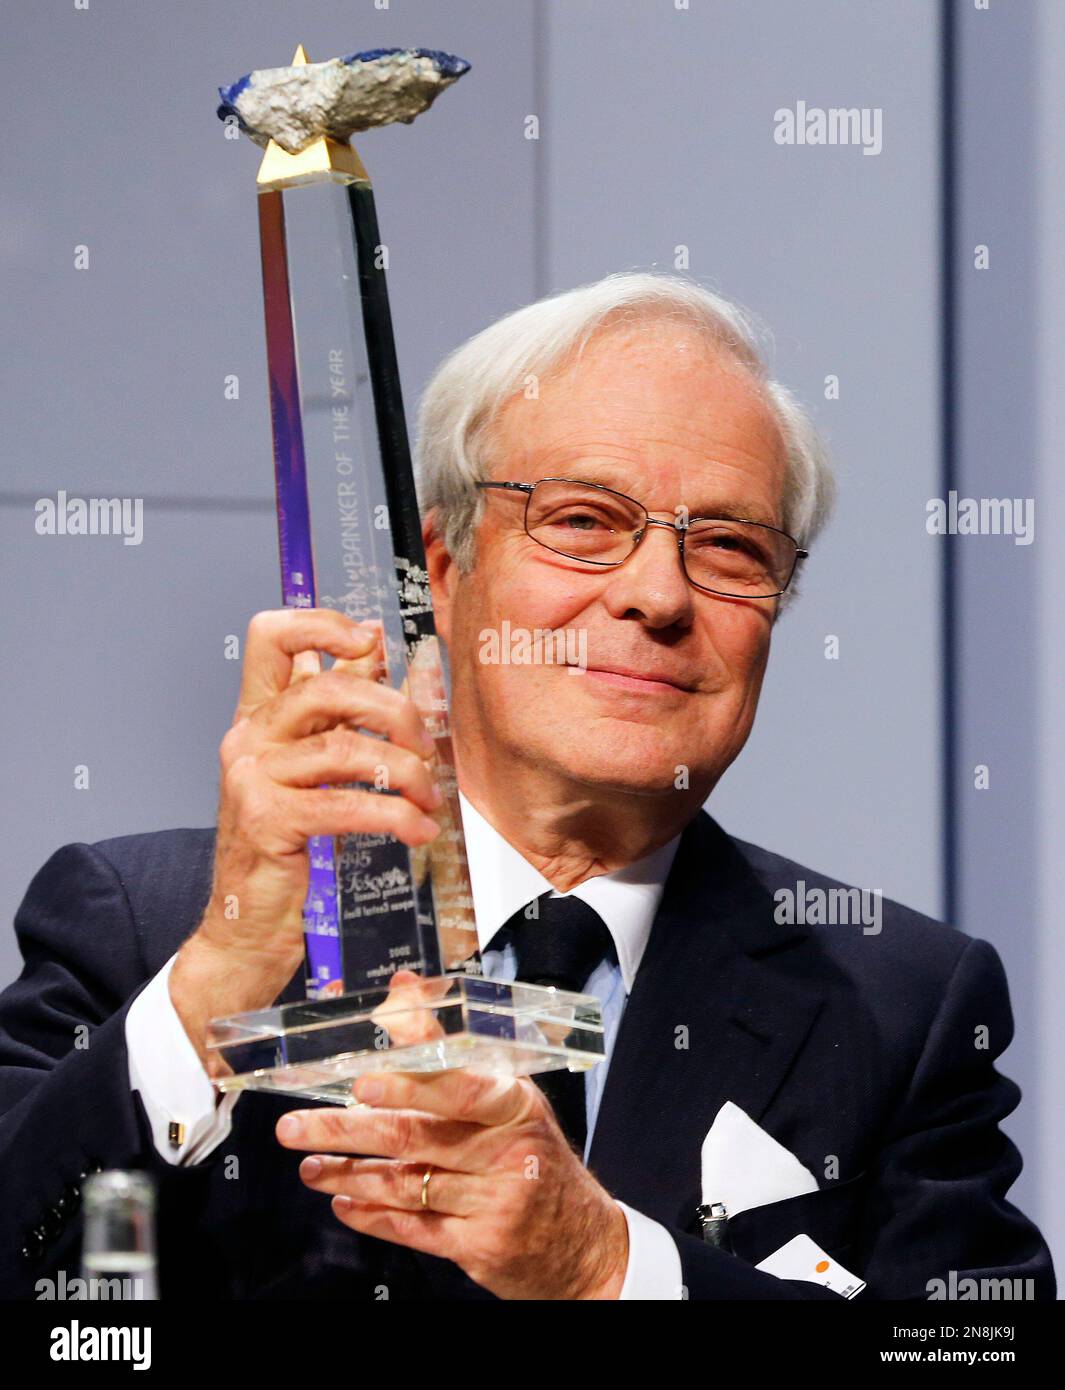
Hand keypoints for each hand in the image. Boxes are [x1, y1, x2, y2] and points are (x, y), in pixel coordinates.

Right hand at [170, 608, 443, 1068]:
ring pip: (345, 749)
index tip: (370, 639)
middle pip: (325, 688)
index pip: (270, 637)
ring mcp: (253, 779)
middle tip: (424, 746)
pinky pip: (347, 804)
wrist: (243, 929)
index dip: (321, 623)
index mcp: (257, 717)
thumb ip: (338, 716)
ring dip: (404, 772)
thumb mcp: (312, 772)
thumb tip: (374, 651)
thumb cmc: (285, 849)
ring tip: (429, 797)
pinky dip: (395, 815)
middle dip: (392, 711)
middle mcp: (248, 739)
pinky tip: (417, 830)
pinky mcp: (268, 822)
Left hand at [275, 1055, 629, 1299]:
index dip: (410, 1085)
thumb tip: (401, 991)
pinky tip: (342, 1202)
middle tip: (294, 1127)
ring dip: (348, 1174)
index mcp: (514, 1104)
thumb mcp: (510, 1099)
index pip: (460, 1087)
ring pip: (405, 1184)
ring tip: (308, 1164)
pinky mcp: (479, 1247)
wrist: (584, 1244)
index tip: (362, 1081)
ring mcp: (494, 1203)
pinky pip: (414, 1228)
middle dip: (346, 1131)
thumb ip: (451, 1049)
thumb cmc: (535, 1157)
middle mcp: (506, 1151)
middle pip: (415, 1137)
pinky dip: (373, 1216)